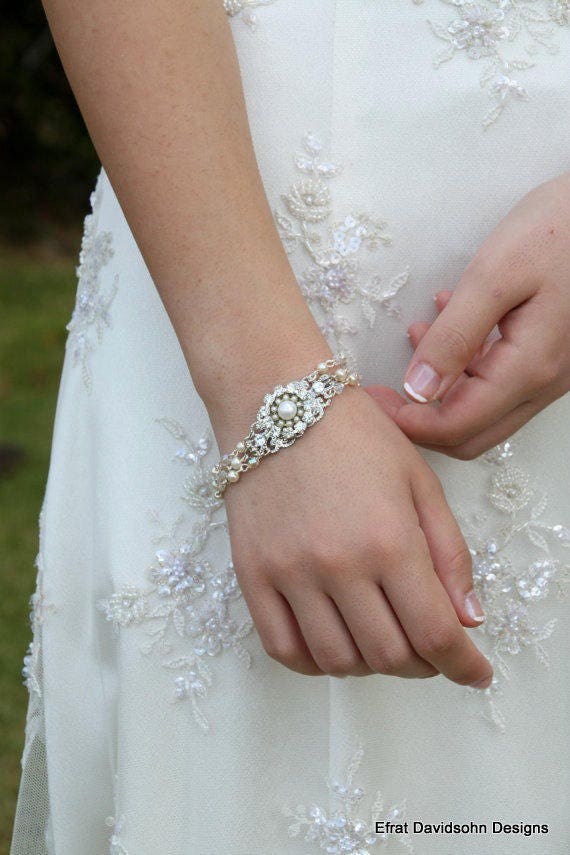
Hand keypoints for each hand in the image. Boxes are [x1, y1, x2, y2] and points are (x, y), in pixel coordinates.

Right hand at [217, 386, 492, 686]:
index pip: (435, 633)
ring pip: (337, 660)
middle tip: (429, 650)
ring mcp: (289, 573)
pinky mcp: (252, 574)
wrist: (275, 400)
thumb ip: (449, 553)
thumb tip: (467, 619)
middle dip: (422, 666)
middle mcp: (339, 565)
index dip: (462, 666)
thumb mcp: (420, 481)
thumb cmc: (354, 433)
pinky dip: (314, 663)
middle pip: (389, 656)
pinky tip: (332, 647)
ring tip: (381, 642)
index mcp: (389, 539)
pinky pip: (282, 648)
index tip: (474, 674)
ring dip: (370, 666)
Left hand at [369, 173, 569, 459]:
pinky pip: (502, 383)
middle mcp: (544, 383)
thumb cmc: (559, 229)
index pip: (456, 426)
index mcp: (528, 367)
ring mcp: (552, 374)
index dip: (407, 423)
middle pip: (471, 434)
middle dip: (419, 420)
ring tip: (412, 337)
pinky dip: (466, 368)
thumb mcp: (495, 275)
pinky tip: (448, 324)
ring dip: (441, 391)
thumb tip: (418, 389)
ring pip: (485, 411)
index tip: (369, 400)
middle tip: (380, 390)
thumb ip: (454, 336)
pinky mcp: (553, 357)